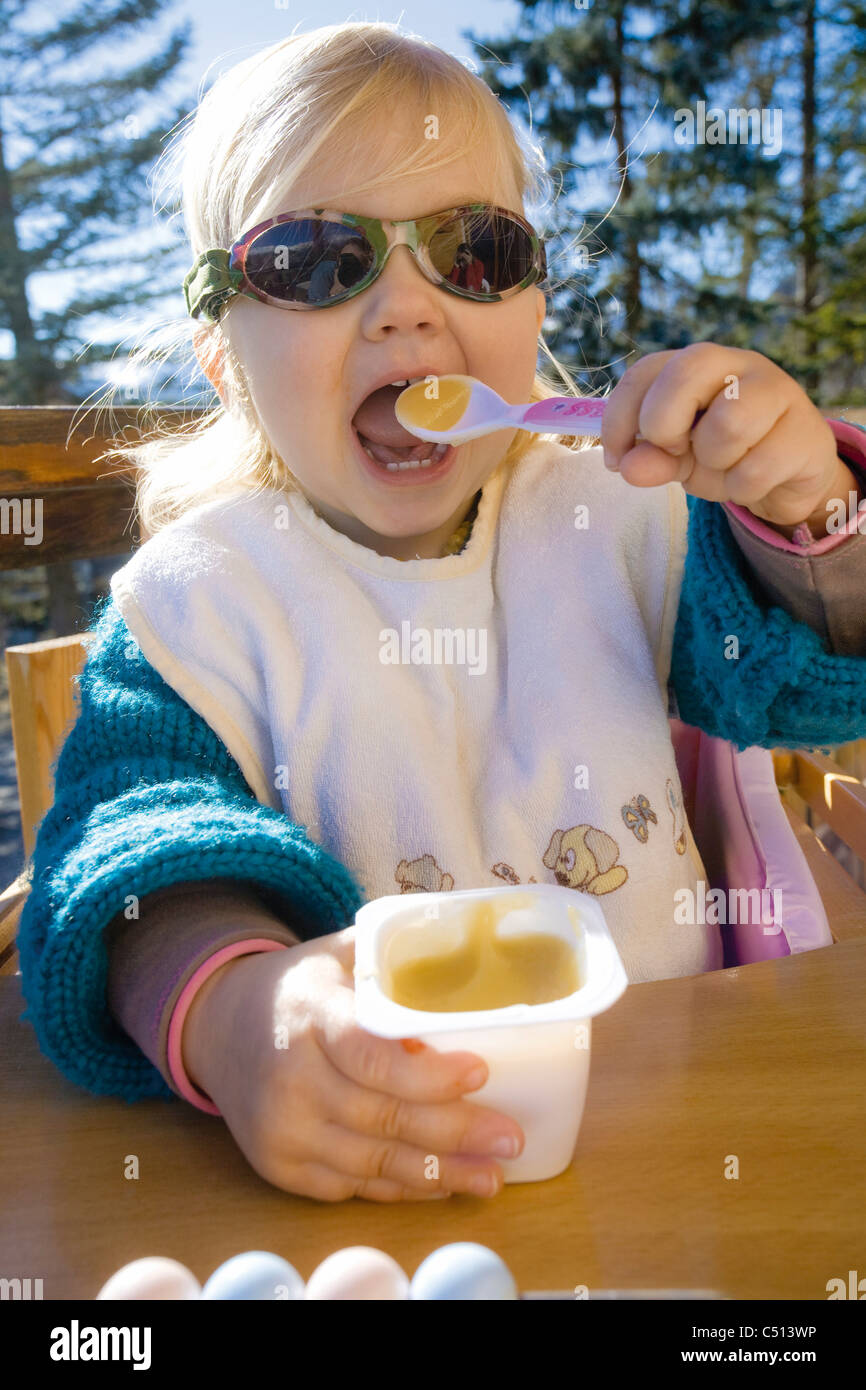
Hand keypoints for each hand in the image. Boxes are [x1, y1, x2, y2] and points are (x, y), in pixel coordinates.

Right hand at [181, 927, 523, 1201]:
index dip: (428, 1073)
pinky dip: (401, 1188)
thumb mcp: (335, 953)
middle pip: (382, 1117)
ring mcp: (282, 1130)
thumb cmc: (298, 988)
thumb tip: (463, 946)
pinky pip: (350, 1186)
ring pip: (372, 1161)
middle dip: (455, 1132)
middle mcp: (291, 1079)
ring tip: (491, 1175)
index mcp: (310, 1016)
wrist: (218, 1028)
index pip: (371, 1055)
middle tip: (510, 1138)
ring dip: (439, 1174)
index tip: (481, 1072)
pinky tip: (442, 1184)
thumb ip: (389, 956)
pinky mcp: (278, 1166)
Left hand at [601, 343, 853, 533]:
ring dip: (713, 462)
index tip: (617, 460)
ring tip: (724, 466)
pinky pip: (756, 469)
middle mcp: (738, 363)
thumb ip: (651, 460)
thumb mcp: (678, 458)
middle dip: (665, 427)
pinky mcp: (805, 432)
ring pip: (726, 425)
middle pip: (685, 373)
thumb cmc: (725, 455)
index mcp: (698, 363)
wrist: (787, 479)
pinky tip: (752, 482)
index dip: (620, 418)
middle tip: (678, 453)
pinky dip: (742, 488)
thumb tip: (628, 467)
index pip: (645, 371)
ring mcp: (778, 391)